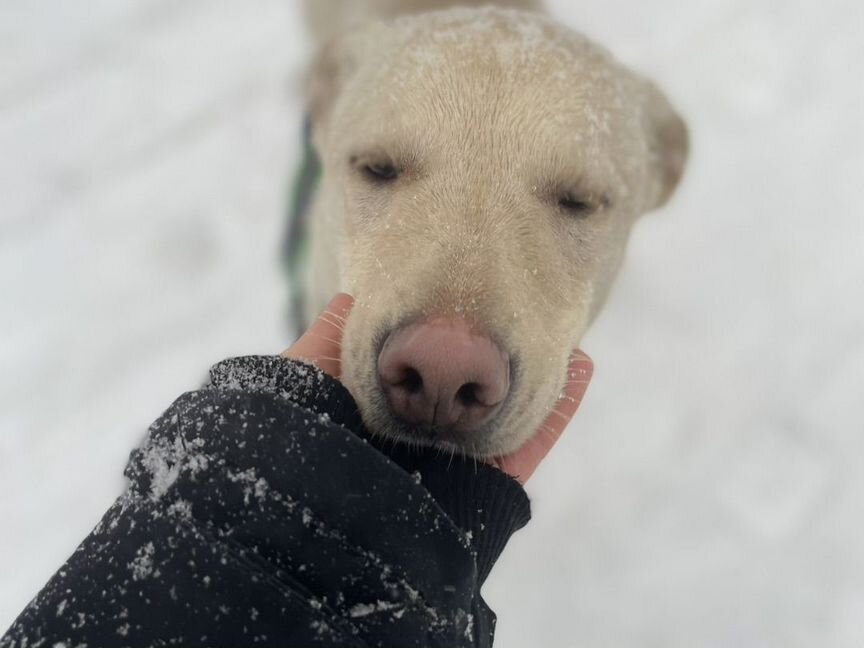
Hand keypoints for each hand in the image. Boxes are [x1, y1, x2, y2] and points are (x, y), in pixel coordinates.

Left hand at [282, 293, 593, 484]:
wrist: (322, 523)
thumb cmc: (302, 443)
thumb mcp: (305, 377)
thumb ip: (332, 339)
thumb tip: (354, 298)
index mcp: (381, 415)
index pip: (423, 368)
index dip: (448, 336)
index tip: (472, 300)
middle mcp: (421, 439)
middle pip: (472, 391)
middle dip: (499, 358)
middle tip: (526, 312)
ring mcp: (458, 464)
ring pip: (508, 413)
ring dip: (538, 377)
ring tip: (564, 332)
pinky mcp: (489, 489)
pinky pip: (532, 443)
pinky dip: (558, 410)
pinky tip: (581, 368)